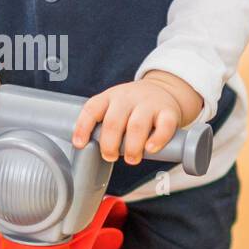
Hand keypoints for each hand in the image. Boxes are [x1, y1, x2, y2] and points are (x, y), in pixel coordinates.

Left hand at [70, 72, 202, 165]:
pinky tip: (150, 149)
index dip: (83, 127)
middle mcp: (127, 98)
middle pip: (113, 121)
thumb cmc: (134, 106)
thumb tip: (89, 151)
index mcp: (110, 97)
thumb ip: (103, 124)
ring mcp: (149, 104)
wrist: (165, 89)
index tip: (80, 144)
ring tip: (131, 158)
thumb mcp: (114, 106)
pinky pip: (164, 126)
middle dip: (109, 144)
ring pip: (136, 125)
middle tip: (110, 156)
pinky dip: (157, 140)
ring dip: (131, 146)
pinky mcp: (168, 112)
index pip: (92, 109)